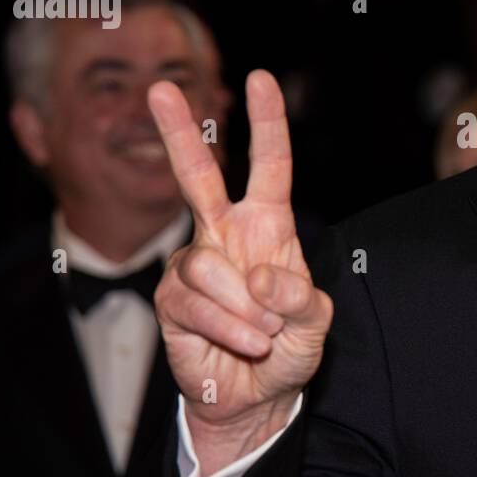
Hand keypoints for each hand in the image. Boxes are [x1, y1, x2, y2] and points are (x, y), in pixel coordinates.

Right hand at [148, 69, 331, 474]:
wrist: (258, 397)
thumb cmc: (289, 348)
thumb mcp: (316, 322)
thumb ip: (301, 296)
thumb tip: (258, 276)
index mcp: (267, 225)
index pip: (269, 166)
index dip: (267, 124)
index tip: (261, 79)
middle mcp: (225, 235)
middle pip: (197, 176)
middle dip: (179, 132)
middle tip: (161, 88)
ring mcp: (194, 265)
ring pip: (205, 264)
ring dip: (243, 307)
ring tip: (265, 334)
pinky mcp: (171, 301)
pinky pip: (194, 304)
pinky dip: (228, 327)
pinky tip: (246, 344)